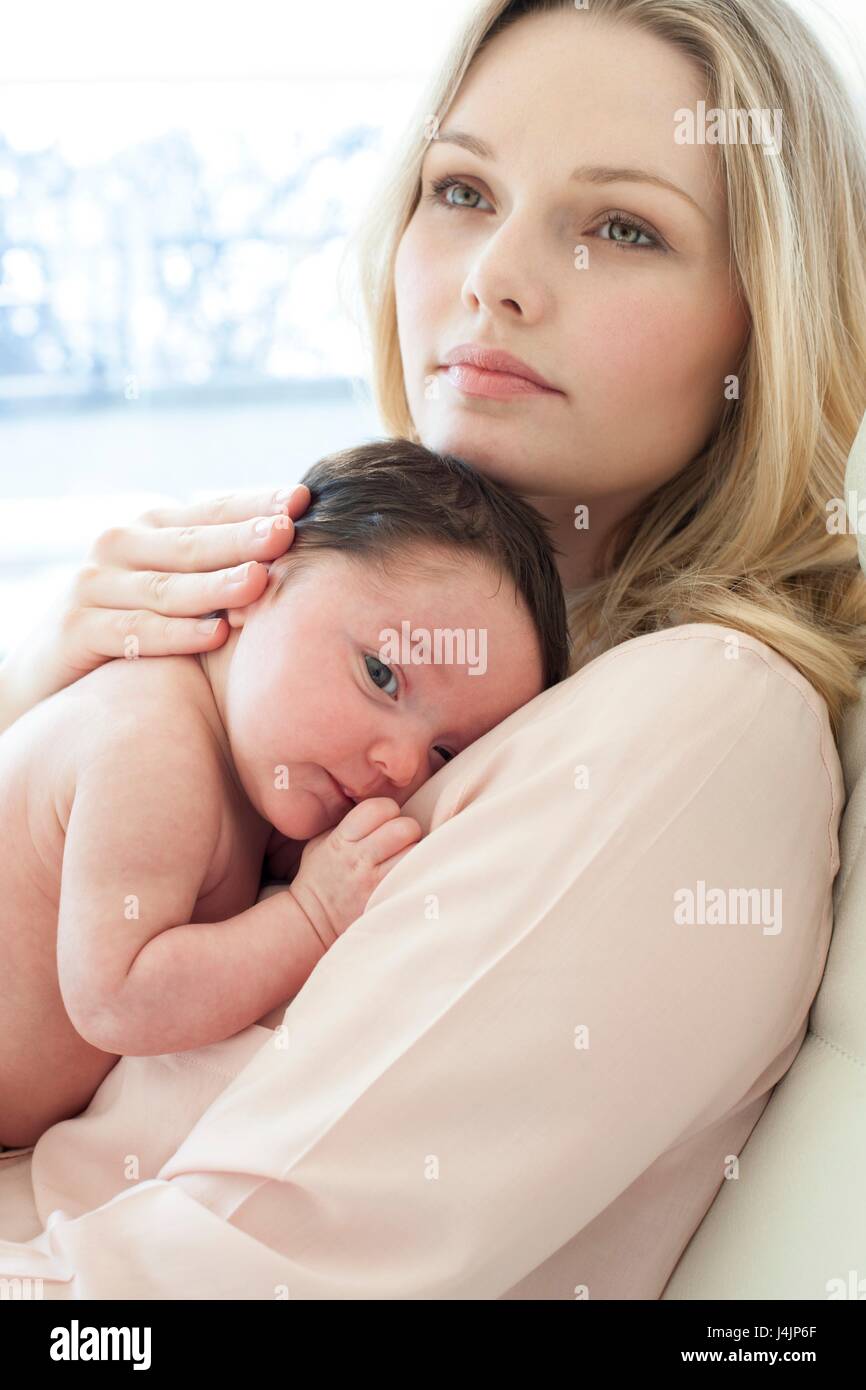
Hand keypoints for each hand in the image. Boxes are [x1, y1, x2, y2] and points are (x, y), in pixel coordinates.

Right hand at [0, 484, 310, 732]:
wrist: (51, 670)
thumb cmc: (134, 623)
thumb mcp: (174, 585)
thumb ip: (217, 564)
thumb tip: (296, 544)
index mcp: (151, 527)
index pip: (211, 510)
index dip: (255, 503)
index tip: (302, 499)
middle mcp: (119, 546)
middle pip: (192, 544)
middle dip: (242, 538)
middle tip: (285, 533)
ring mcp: (95, 585)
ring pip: (166, 588)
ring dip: (214, 586)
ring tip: (258, 582)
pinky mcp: (76, 628)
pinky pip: (135, 632)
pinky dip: (176, 635)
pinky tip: (214, 637)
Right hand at [289, 798, 423, 945]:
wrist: (312, 921)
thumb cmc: (320, 877)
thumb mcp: (322, 841)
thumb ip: (348, 822)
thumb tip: (381, 807)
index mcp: (342, 840)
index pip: (378, 808)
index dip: (387, 810)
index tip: (385, 821)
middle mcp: (360, 860)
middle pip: (404, 827)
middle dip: (407, 829)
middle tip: (401, 840)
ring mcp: (375, 883)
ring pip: (415, 851)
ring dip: (415, 851)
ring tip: (405, 858)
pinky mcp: (387, 900)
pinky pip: (416, 877)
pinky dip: (418, 872)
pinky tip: (409, 874)